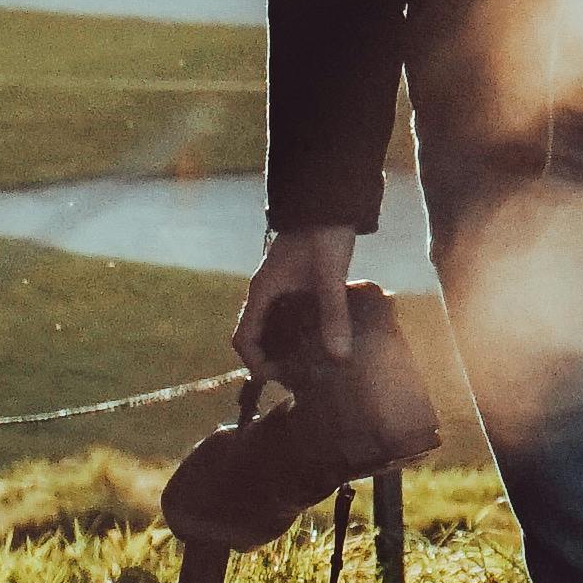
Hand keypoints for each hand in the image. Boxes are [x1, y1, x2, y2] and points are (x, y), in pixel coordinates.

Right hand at [233, 221, 361, 382]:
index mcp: (262, 292)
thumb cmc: (324, 236)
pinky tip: (321, 342)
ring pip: (273, 329)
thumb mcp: (330, 277)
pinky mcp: (295, 286)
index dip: (255, 363)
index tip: (279, 378)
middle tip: (300, 378)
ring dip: (285, 348)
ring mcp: (279, 290)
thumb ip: (333, 315)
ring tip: (312, 365)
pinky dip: (299, 334)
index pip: (243, 338)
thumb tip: (338, 356)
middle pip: (256, 337)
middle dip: (272, 360)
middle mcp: (265, 293)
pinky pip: (289, 318)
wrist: (330, 204)